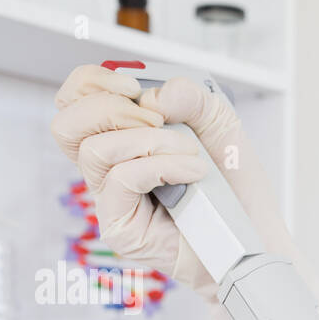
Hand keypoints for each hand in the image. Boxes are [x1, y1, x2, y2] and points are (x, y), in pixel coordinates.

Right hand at [51, 65, 318, 319]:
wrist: (252, 236)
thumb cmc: (233, 185)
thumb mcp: (220, 125)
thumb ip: (192, 98)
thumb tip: (154, 95)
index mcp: (119, 137)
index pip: (74, 101)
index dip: (92, 82)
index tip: (135, 86)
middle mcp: (107, 169)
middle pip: (66, 126)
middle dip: (111, 108)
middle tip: (159, 119)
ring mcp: (111, 200)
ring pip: (94, 151)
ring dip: (149, 140)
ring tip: (190, 152)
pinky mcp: (121, 228)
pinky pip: (122, 179)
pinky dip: (161, 165)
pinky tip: (193, 172)